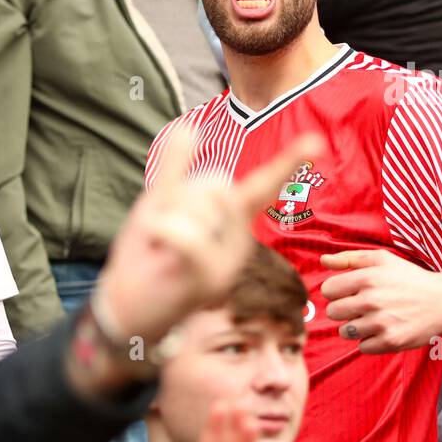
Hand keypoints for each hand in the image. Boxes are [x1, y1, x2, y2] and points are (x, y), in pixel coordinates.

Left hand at [95, 126, 323, 347]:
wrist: (125, 315)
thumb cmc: (146, 260)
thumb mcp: (158, 206)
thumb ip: (175, 169)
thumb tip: (188, 126)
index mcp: (233, 226)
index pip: (262, 187)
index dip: (288, 162)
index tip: (316, 141)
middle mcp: (239, 245)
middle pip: (215, 186)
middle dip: (176, 198)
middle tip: (158, 233)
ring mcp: (228, 264)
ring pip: (197, 207)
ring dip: (163, 220)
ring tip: (156, 251)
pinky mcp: (209, 280)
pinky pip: (189, 236)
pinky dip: (163, 233)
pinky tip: (156, 248)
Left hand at [320, 250, 441, 352]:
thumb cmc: (410, 279)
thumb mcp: (382, 260)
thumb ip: (349, 258)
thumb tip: (323, 261)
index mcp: (367, 278)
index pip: (328, 290)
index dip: (337, 291)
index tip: (350, 292)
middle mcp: (372, 301)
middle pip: (333, 312)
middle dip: (344, 310)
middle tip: (362, 306)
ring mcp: (380, 323)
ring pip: (345, 332)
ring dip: (355, 327)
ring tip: (373, 318)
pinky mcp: (389, 342)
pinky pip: (362, 347)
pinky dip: (370, 341)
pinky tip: (383, 329)